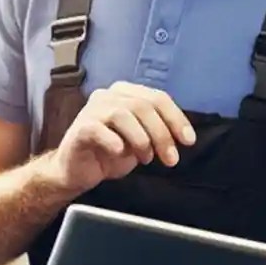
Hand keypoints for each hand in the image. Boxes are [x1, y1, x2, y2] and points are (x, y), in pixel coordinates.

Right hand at [48, 81, 194, 192]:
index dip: (176, 118)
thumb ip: (157, 130)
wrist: (77, 171)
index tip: (188, 141)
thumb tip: (184, 135)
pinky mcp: (80, 128)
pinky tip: (120, 153)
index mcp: (126, 93)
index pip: (157, 98)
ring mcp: (92, 110)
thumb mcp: (141, 139)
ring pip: (124, 115)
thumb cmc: (109, 152)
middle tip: (171, 159)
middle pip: (143, 106)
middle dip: (162, 134)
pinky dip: (114, 142)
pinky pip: (100, 130)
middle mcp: (108, 96)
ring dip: (141, 140)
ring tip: (145, 159)